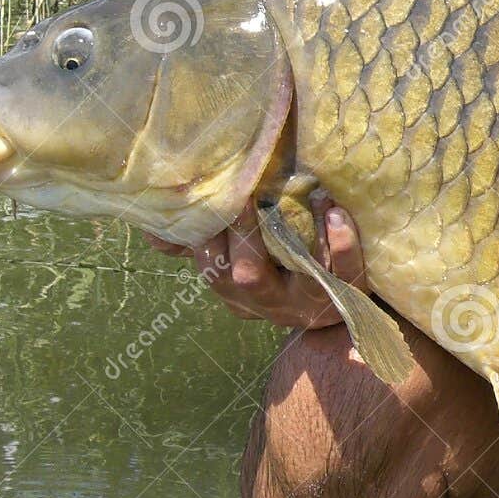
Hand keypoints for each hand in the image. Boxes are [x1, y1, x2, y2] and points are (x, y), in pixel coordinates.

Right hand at [141, 191, 364, 329]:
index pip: (211, 269)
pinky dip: (343, 245)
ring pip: (301, 278)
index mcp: (236, 290)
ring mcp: (310, 302)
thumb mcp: (234, 256)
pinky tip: (337, 214)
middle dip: (243, 236)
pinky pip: (347, 275)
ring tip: (310, 196)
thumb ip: (199, 239)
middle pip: (246, 277)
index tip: (206, 198)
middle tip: (245, 195)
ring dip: (304, 239)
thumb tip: (150, 227)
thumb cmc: (276, 262)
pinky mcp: (348, 295)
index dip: (205, 239)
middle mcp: (269, 302)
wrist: (336, 297)